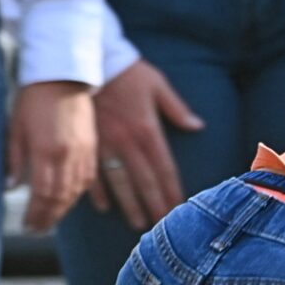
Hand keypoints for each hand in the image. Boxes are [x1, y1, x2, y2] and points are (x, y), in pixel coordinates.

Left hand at [7, 81, 96, 232]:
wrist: (64, 76)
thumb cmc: (34, 99)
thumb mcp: (16, 128)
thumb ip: (13, 159)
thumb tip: (10, 186)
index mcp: (46, 151)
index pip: (42, 194)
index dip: (36, 214)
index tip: (28, 225)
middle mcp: (68, 156)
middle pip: (60, 198)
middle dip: (48, 217)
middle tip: (37, 229)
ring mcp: (83, 153)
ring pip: (75, 192)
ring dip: (63, 209)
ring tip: (50, 219)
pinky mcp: (91, 148)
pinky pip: (87, 179)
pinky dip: (77, 194)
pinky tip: (68, 200)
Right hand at [89, 59, 204, 230]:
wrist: (89, 58)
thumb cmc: (127, 70)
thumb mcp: (157, 84)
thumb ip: (177, 109)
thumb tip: (197, 126)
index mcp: (148, 129)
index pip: (165, 168)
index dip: (172, 191)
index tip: (179, 209)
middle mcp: (128, 141)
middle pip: (146, 181)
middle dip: (155, 205)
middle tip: (163, 226)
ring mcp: (106, 144)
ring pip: (121, 183)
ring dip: (130, 205)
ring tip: (138, 224)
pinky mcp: (87, 142)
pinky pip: (93, 172)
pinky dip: (98, 191)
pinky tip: (105, 207)